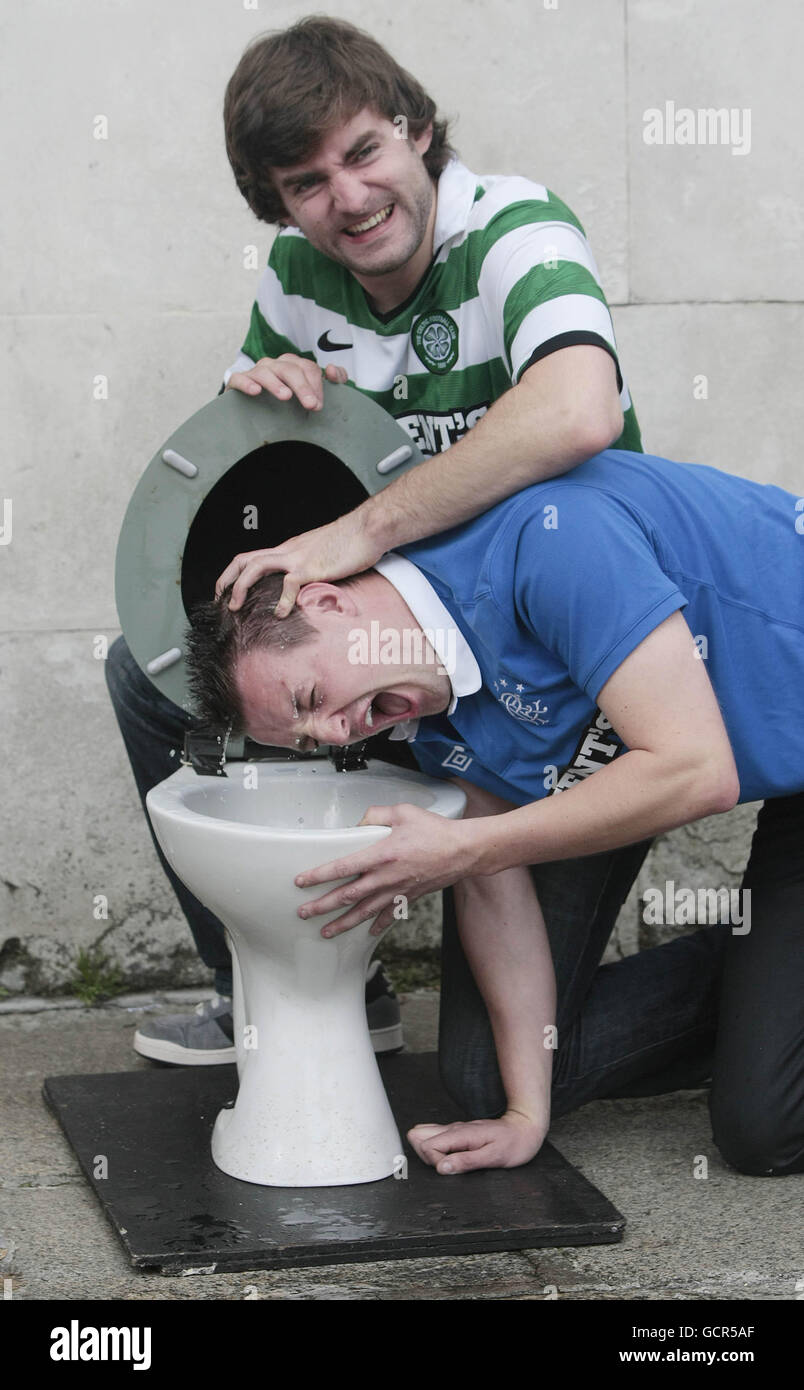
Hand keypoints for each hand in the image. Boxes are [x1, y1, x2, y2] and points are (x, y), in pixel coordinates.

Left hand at [215, 507, 384, 615]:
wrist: (368, 528)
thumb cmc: (352, 541)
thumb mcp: (323, 554)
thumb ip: (311, 566)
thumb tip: (306, 584)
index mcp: (289, 549)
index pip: (252, 557)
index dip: (235, 574)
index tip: (227, 591)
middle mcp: (288, 551)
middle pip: (244, 559)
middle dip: (226, 579)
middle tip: (219, 599)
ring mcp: (298, 558)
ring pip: (256, 567)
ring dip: (241, 588)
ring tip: (235, 608)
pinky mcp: (312, 567)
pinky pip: (289, 584)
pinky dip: (282, 601)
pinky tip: (281, 614)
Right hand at [226, 354, 347, 408]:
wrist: (253, 414)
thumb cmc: (287, 404)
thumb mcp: (311, 394)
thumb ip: (332, 381)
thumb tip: (333, 370)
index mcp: (292, 365)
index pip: (307, 368)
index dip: (316, 385)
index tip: (318, 405)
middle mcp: (274, 365)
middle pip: (290, 369)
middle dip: (303, 387)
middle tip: (311, 405)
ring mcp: (255, 372)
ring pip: (266, 371)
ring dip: (276, 383)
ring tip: (286, 397)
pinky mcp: (237, 382)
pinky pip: (239, 378)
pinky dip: (247, 383)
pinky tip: (256, 392)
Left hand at [294, 803, 477, 936]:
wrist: (465, 851)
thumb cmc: (436, 830)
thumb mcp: (403, 812)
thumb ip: (376, 814)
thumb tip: (358, 823)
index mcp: (381, 853)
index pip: (342, 867)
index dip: (319, 875)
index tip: (302, 882)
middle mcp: (386, 876)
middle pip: (347, 895)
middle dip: (322, 906)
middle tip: (303, 913)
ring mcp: (397, 890)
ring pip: (363, 911)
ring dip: (342, 923)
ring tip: (325, 931)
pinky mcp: (409, 897)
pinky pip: (388, 914)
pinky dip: (376, 925)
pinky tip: (366, 931)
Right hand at [407, 1109, 548, 1174]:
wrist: (525, 1128)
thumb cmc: (513, 1143)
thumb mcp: (493, 1157)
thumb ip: (465, 1162)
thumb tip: (441, 1168)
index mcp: (460, 1134)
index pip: (428, 1146)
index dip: (434, 1162)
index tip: (450, 1169)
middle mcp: (454, 1129)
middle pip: (419, 1138)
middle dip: (426, 1157)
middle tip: (447, 1167)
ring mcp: (454, 1130)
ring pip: (424, 1136)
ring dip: (429, 1153)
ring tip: (447, 1164)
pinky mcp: (457, 1134)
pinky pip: (435, 1137)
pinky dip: (434, 1149)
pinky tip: (446, 1158)